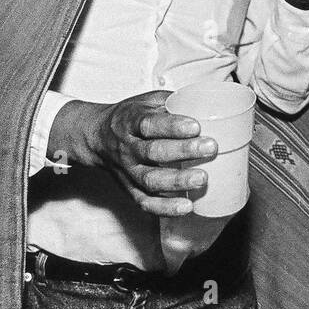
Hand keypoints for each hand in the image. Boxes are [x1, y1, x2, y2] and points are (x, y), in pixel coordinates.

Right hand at [50, 90, 217, 216]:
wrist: (97, 137)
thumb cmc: (131, 117)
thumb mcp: (147, 101)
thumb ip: (174, 102)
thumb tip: (209, 104)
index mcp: (131, 122)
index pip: (149, 123)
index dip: (172, 126)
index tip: (195, 126)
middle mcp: (128, 148)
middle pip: (153, 152)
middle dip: (183, 151)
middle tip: (210, 148)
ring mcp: (128, 171)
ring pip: (150, 180)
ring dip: (177, 181)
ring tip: (202, 178)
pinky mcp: (130, 189)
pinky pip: (146, 202)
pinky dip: (165, 207)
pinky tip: (186, 207)